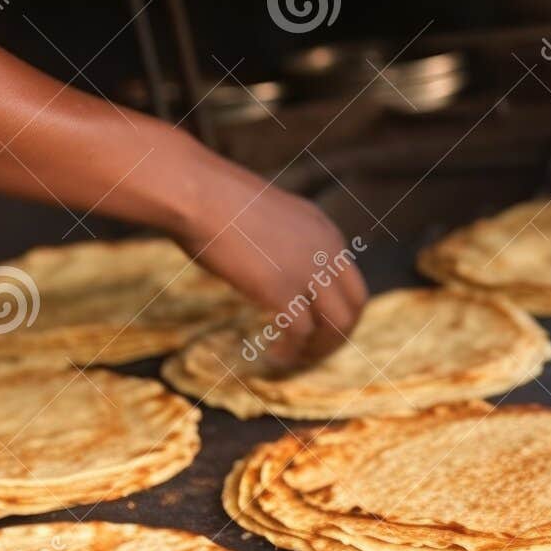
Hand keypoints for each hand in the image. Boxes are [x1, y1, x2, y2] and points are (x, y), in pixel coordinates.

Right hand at [174, 152, 367, 368]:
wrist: (197, 192)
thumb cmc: (216, 201)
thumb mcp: (270, 219)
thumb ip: (285, 245)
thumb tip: (275, 272)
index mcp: (325, 231)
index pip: (352, 281)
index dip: (340, 311)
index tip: (319, 327)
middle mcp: (326, 250)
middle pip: (354, 306)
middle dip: (338, 336)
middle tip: (313, 352)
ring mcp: (307, 269)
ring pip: (336, 324)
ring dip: (319, 349)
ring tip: (296, 359)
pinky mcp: (282, 288)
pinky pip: (300, 333)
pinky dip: (291, 351)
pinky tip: (273, 355)